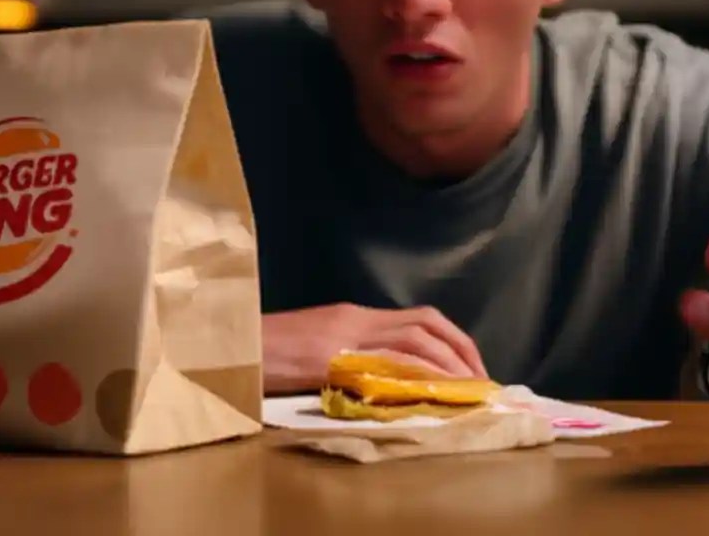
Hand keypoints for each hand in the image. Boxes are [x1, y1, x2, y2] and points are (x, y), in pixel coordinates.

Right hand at [262, 303, 488, 393]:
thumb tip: (389, 379)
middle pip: (425, 324)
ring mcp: (340, 337)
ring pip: (412, 340)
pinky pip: (381, 364)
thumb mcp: (313, 350)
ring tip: (468, 390)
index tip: (474, 367)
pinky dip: (415, 376)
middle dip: (462, 351)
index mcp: (352, 316)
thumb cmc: (264, 352)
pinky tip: (432, 393)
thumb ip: (350, 356)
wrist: (224, 346)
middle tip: (483, 382)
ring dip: (448, 365)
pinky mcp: (324, 359)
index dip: (454, 340)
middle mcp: (353, 320)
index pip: (419, 318)